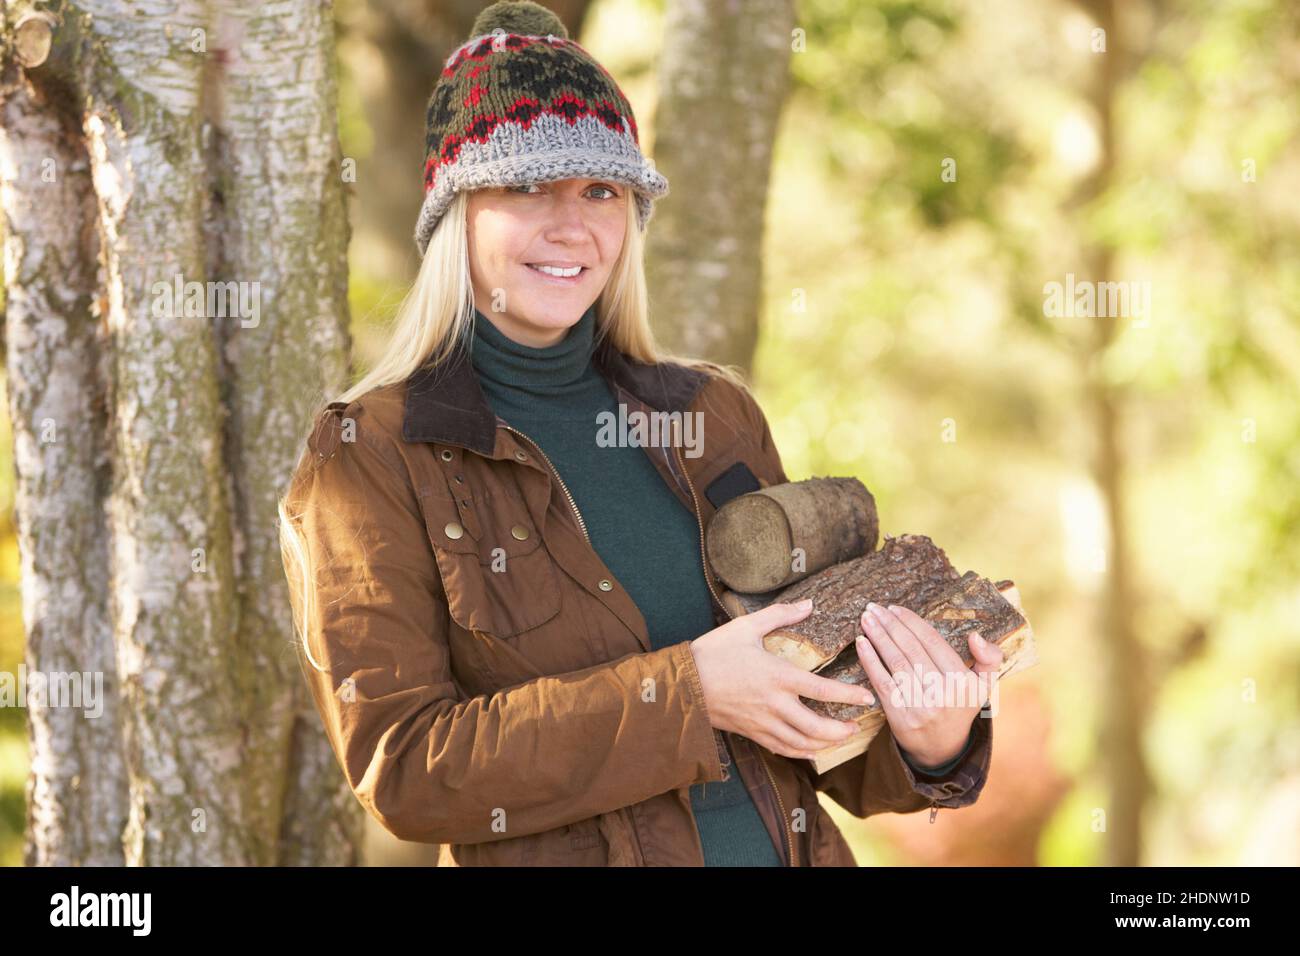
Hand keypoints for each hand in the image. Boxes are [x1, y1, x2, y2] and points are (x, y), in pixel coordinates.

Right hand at [690, 600, 874, 758]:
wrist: (682, 682)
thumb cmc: (714, 651)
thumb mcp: (746, 626)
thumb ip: (781, 615)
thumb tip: (809, 604)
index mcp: (777, 676)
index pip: (822, 690)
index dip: (848, 696)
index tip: (867, 698)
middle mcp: (773, 704)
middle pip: (817, 726)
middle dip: (841, 730)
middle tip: (857, 726)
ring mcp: (762, 722)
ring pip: (801, 743)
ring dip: (824, 744)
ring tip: (840, 738)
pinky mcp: (751, 732)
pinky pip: (781, 748)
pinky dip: (800, 752)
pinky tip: (811, 750)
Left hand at [855, 603, 1001, 767]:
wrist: (941, 748)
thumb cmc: (959, 706)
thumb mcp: (983, 685)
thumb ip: (989, 658)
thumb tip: (976, 636)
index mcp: (963, 682)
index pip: (932, 642)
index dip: (911, 622)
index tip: (895, 608)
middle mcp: (942, 694)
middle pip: (911, 649)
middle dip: (890, 625)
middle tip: (874, 608)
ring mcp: (919, 706)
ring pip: (895, 662)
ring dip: (877, 637)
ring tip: (866, 619)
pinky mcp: (899, 716)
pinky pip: (881, 682)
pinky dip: (869, 660)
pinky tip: (861, 643)